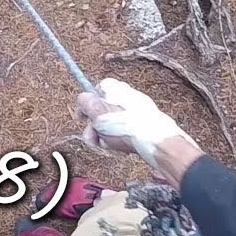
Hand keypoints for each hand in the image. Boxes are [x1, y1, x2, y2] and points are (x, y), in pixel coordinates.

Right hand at [76, 79, 200, 180]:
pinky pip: (126, 130)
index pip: (95, 91)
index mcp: (113, 87)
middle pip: (103, 109)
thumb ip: (85, 102)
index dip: (87, 107)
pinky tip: (122, 148)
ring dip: (106, 135)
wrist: (153, 140)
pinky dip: (121, 139)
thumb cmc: (124, 125)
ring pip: (113, 122)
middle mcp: (126, 94)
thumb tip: (82, 99)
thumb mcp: (96, 111)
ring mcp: (136, 108)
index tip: (82, 119)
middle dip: (95, 126)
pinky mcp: (145, 122)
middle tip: (93, 139)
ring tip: (110, 145)